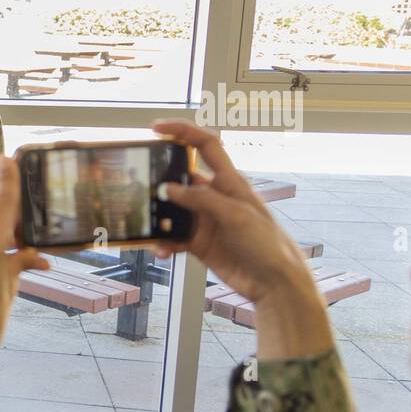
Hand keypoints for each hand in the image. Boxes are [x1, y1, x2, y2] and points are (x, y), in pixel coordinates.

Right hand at [148, 119, 332, 359]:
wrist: (273, 282)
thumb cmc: (266, 243)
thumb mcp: (235, 215)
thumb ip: (201, 200)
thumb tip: (167, 189)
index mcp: (229, 181)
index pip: (205, 146)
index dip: (182, 132)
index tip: (156, 128)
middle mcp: (214, 197)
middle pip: (180, 179)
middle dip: (158, 180)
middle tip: (136, 185)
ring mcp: (205, 221)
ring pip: (171, 211)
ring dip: (157, 218)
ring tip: (144, 225)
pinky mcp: (198, 243)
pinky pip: (173, 238)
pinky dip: (163, 243)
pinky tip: (160, 251)